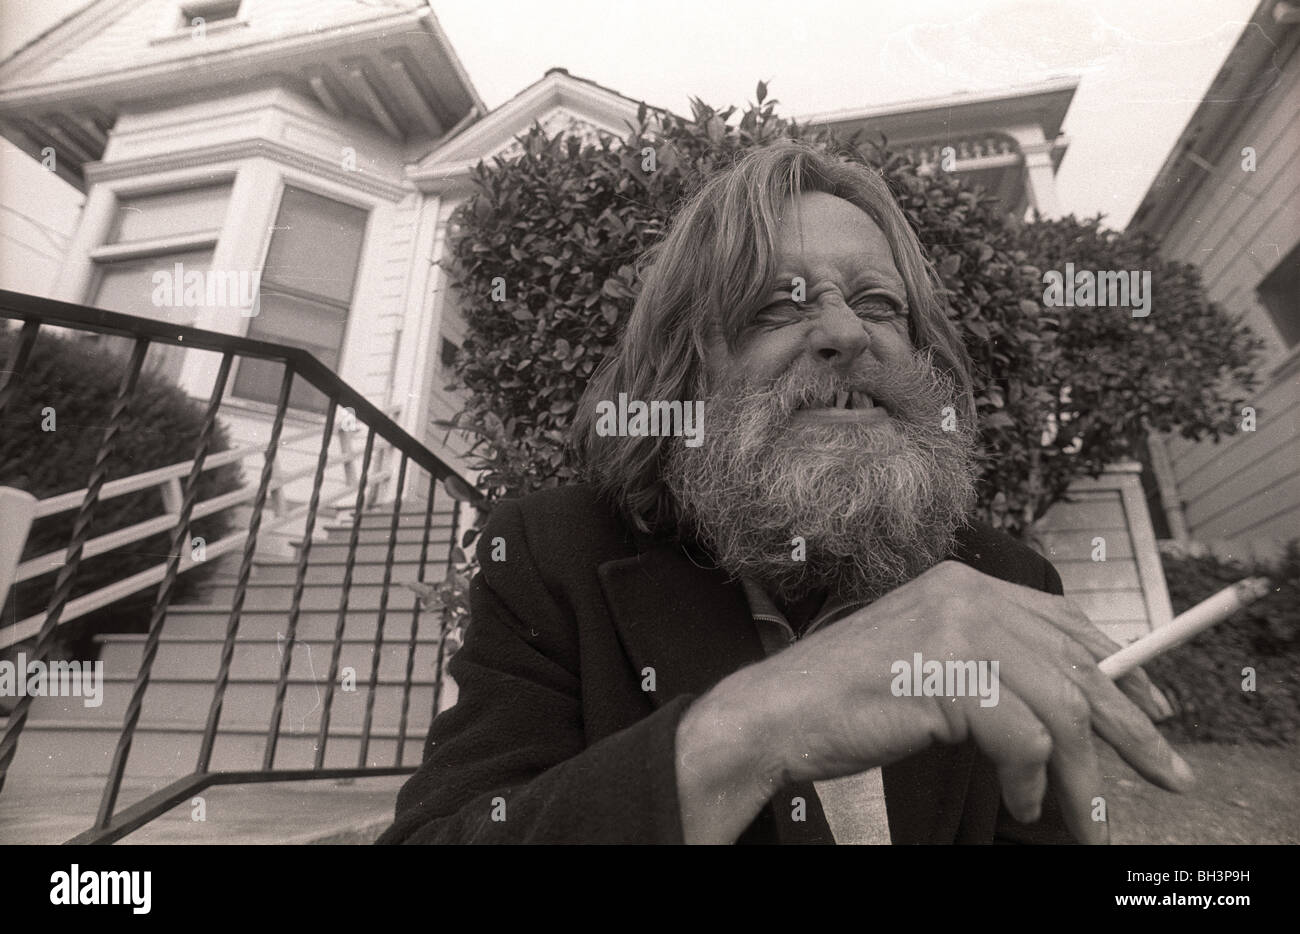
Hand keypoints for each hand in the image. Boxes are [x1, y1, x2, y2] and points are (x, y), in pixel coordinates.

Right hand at [677, 560, 1191, 843]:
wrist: (778, 712)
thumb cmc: (849, 698)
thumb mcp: (930, 664)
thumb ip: (990, 663)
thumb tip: (1069, 700)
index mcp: (962, 584)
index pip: (1065, 622)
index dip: (1118, 668)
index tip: (1154, 709)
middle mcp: (964, 594)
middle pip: (1077, 664)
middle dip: (1130, 727)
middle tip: (1167, 772)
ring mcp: (955, 630)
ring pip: (1060, 709)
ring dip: (1078, 777)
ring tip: (1078, 819)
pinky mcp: (947, 675)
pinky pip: (1024, 739)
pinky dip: (1030, 782)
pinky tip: (1020, 803)